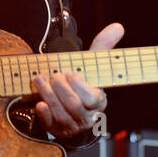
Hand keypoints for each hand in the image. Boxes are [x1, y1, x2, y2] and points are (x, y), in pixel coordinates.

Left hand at [32, 22, 124, 140]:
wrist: (74, 108)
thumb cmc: (84, 84)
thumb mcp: (93, 67)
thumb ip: (103, 47)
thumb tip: (117, 26)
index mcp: (98, 102)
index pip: (92, 99)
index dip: (80, 86)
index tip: (71, 74)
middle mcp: (87, 116)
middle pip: (74, 105)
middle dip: (61, 89)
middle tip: (54, 76)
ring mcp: (72, 125)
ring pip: (61, 114)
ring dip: (48, 95)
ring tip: (39, 80)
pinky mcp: (57, 130)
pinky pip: (50, 125)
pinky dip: (44, 114)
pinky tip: (39, 103)